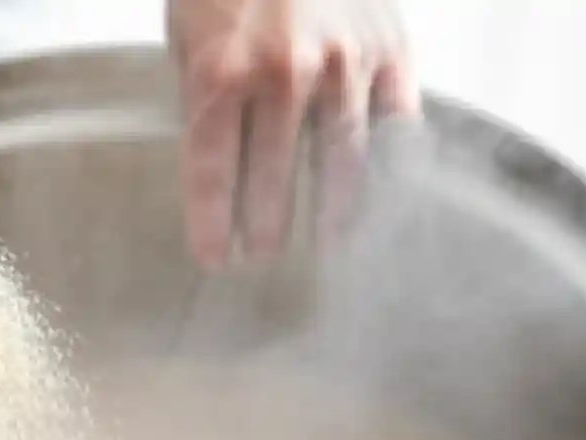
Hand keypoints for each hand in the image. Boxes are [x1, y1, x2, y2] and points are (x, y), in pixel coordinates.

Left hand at [167, 0, 417, 269]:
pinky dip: (390, 166)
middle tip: (263, 252)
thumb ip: (204, 98)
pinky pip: (396, 126)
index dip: (212, 224)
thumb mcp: (188, 34)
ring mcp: (344, 64)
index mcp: (221, 72)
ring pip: (342, 164)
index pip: (213, 173)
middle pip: (275, 180)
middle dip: (267, 227)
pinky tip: (382, 193)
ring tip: (329, 241)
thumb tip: (219, 170)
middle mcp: (284, 75)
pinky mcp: (391, 50)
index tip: (215, 259)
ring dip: (334, 213)